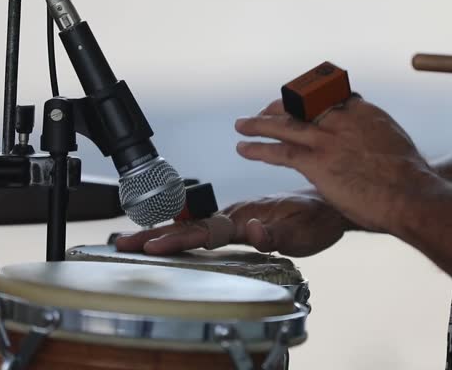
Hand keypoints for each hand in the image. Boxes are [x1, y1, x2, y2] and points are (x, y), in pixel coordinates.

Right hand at [114, 191, 350, 256]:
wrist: (329, 205)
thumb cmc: (317, 220)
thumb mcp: (303, 233)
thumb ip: (276, 235)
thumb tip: (254, 234)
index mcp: (244, 218)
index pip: (203, 232)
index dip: (176, 239)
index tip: (151, 246)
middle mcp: (235, 216)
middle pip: (188, 227)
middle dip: (154, 235)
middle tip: (122, 243)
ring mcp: (235, 219)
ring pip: (192, 227)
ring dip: (160, 233)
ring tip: (130, 240)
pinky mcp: (238, 223)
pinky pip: (204, 229)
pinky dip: (180, 232)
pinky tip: (164, 238)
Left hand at [233, 98, 440, 233]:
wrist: (410, 195)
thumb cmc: (410, 179)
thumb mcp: (395, 143)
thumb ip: (376, 138)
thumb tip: (374, 145)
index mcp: (362, 112)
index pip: (329, 97)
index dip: (310, 100)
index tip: (298, 102)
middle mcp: (341, 120)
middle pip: (301, 105)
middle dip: (279, 107)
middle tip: (263, 112)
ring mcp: (327, 140)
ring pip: (284, 125)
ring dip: (258, 124)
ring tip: (242, 125)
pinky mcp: (316, 162)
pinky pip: (280, 151)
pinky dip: (258, 148)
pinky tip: (243, 148)